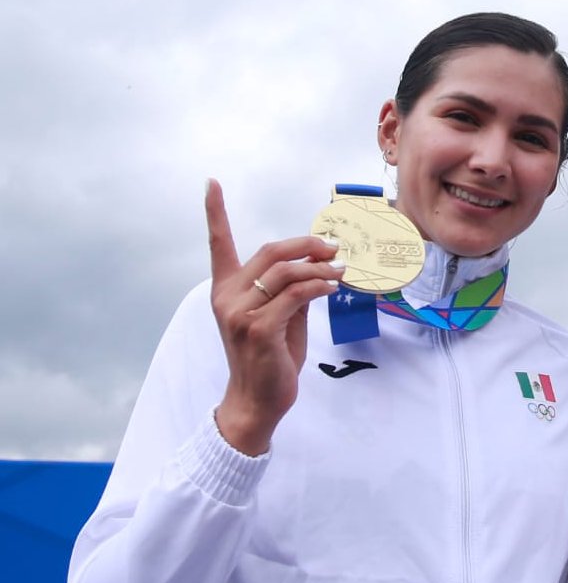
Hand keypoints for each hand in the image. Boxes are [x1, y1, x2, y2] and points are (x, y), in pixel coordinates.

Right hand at [206, 179, 342, 454]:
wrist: (259, 400)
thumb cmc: (271, 359)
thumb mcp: (281, 317)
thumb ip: (292, 289)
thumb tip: (318, 261)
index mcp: (226, 290)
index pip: (218, 244)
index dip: (213, 212)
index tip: (211, 183)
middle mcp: (226, 297)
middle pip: (270, 252)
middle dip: (306, 244)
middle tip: (335, 246)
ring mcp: (240, 313)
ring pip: (286, 272)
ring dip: (320, 266)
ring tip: (342, 268)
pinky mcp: (259, 329)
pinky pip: (295, 296)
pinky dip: (318, 286)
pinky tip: (333, 286)